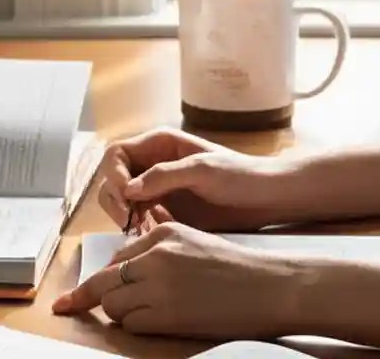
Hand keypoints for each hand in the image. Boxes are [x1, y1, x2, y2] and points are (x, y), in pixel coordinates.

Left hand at [52, 222, 304, 339]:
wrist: (269, 287)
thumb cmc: (237, 269)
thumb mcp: (194, 242)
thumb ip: (158, 250)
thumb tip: (123, 267)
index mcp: (164, 232)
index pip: (116, 258)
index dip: (101, 279)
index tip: (73, 296)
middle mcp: (156, 254)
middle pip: (105, 281)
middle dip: (90, 298)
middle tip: (67, 307)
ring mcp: (158, 283)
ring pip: (114, 304)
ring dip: (123, 314)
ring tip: (153, 314)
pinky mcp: (164, 312)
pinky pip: (131, 324)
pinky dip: (138, 327)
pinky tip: (161, 322)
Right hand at [96, 128, 296, 231]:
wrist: (266, 198)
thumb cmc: (241, 175)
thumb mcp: (203, 170)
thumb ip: (165, 176)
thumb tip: (129, 189)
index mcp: (160, 144)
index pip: (116, 154)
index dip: (115, 174)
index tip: (128, 196)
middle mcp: (153, 165)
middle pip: (112, 180)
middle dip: (116, 201)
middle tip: (131, 222)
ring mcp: (158, 190)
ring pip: (121, 203)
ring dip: (125, 218)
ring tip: (144, 231)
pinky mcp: (165, 212)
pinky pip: (138, 220)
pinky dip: (138, 229)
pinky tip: (154, 235)